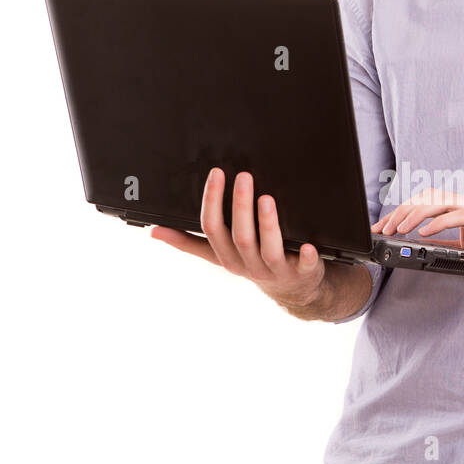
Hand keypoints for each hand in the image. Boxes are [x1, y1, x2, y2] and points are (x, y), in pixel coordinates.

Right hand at [150, 167, 325, 308]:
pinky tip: (308, 244)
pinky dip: (307, 256)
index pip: (212, 228)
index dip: (212, 200)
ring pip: (268, 248)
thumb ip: (189, 242)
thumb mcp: (219, 254)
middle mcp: (248, 264)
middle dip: (240, 205)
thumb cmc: (253, 263)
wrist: (293, 290)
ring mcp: (275, 270)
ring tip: (267, 198)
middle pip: (240, 236)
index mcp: (226, 256)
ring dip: (267, 224)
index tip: (217, 173)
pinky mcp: (302, 273)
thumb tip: (154, 231)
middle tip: (244, 176)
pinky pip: (304, 266)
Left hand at [371, 187, 463, 279]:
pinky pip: (455, 215)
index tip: (383, 227)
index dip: (401, 212)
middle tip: (384, 228)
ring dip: (414, 215)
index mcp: (459, 206)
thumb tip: (418, 246)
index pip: (424, 203)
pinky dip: (436, 223)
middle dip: (401, 212)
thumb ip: (444, 243)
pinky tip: (423, 233)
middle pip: (425, 198)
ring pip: (437, 202)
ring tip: (398, 229)